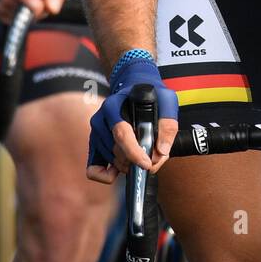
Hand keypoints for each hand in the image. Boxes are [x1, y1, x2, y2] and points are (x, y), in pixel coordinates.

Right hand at [86, 55, 179, 184]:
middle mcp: (101, 119)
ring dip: (128, 165)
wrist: (135, 86)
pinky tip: (118, 172)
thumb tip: (162, 151)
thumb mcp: (166, 100)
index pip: (121, 134)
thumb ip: (167, 124)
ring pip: (111, 160)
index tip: (147, 164)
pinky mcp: (94, 144)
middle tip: (154, 159)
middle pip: (117, 151)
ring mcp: (96, 132)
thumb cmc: (151, 94)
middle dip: (137, 161)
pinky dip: (105, 175)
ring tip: (144, 156)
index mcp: (114, 106)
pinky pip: (93, 168)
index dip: (134, 153)